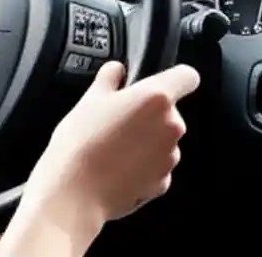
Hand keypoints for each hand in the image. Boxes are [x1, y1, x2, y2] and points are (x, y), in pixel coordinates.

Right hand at [23, 62, 199, 227]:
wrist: (74, 191)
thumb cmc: (80, 144)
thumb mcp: (89, 99)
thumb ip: (109, 78)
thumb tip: (116, 70)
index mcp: (155, 98)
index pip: (186, 76)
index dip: (174, 77)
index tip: (159, 82)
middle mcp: (171, 126)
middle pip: (169, 111)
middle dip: (148, 114)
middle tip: (117, 120)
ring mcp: (170, 157)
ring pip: (163, 140)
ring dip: (145, 140)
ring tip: (112, 146)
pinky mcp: (163, 182)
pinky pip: (157, 165)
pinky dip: (142, 165)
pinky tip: (116, 166)